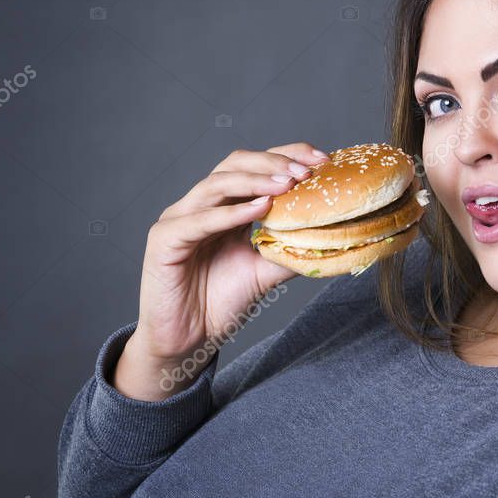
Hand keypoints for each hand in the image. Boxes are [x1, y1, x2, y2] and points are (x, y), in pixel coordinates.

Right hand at [112, 142, 329, 400]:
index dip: (286, 155)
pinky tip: (259, 209)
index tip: (321, 160)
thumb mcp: (265, 271)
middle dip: (273, 163)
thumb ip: (290, 250)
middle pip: (235, 165)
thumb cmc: (220, 303)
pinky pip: (198, 220)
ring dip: (255, 181)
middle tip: (305, 171)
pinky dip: (231, 213)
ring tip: (287, 184)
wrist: (188, 342)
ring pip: (217, 184)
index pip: (254, 165)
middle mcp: (200, 205)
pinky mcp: (164, 240)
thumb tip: (332, 238)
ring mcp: (179, 219)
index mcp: (224, 206)